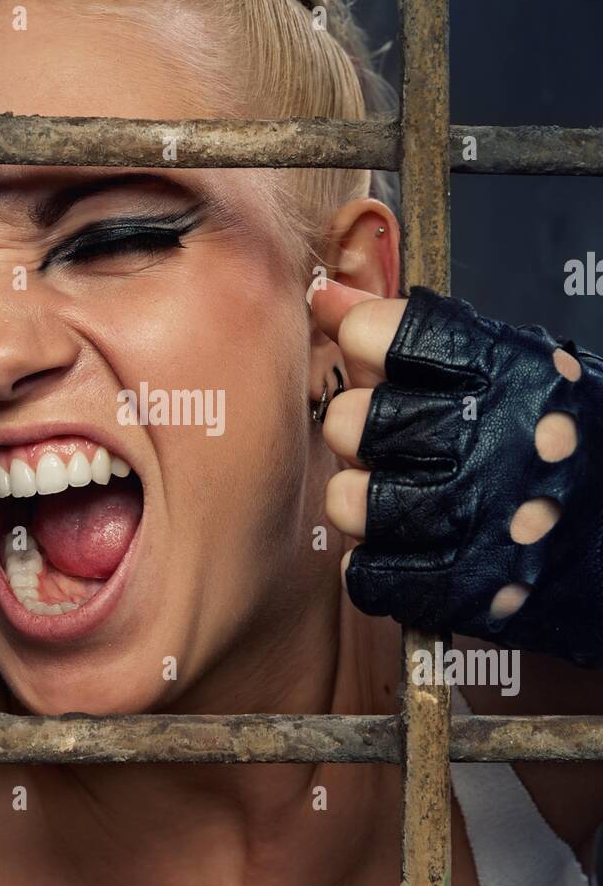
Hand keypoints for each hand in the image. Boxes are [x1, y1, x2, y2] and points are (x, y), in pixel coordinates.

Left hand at [309, 278, 602, 667]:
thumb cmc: (561, 437)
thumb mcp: (511, 364)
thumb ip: (410, 329)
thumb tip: (326, 297)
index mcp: (508, 372)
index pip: (379, 335)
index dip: (363, 341)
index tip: (376, 355)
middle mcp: (494, 442)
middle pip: (354, 423)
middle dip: (362, 429)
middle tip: (392, 440)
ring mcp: (482, 520)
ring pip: (350, 501)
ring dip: (363, 500)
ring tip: (400, 496)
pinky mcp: (472, 588)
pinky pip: (371, 575)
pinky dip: (378, 566)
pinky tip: (409, 548)